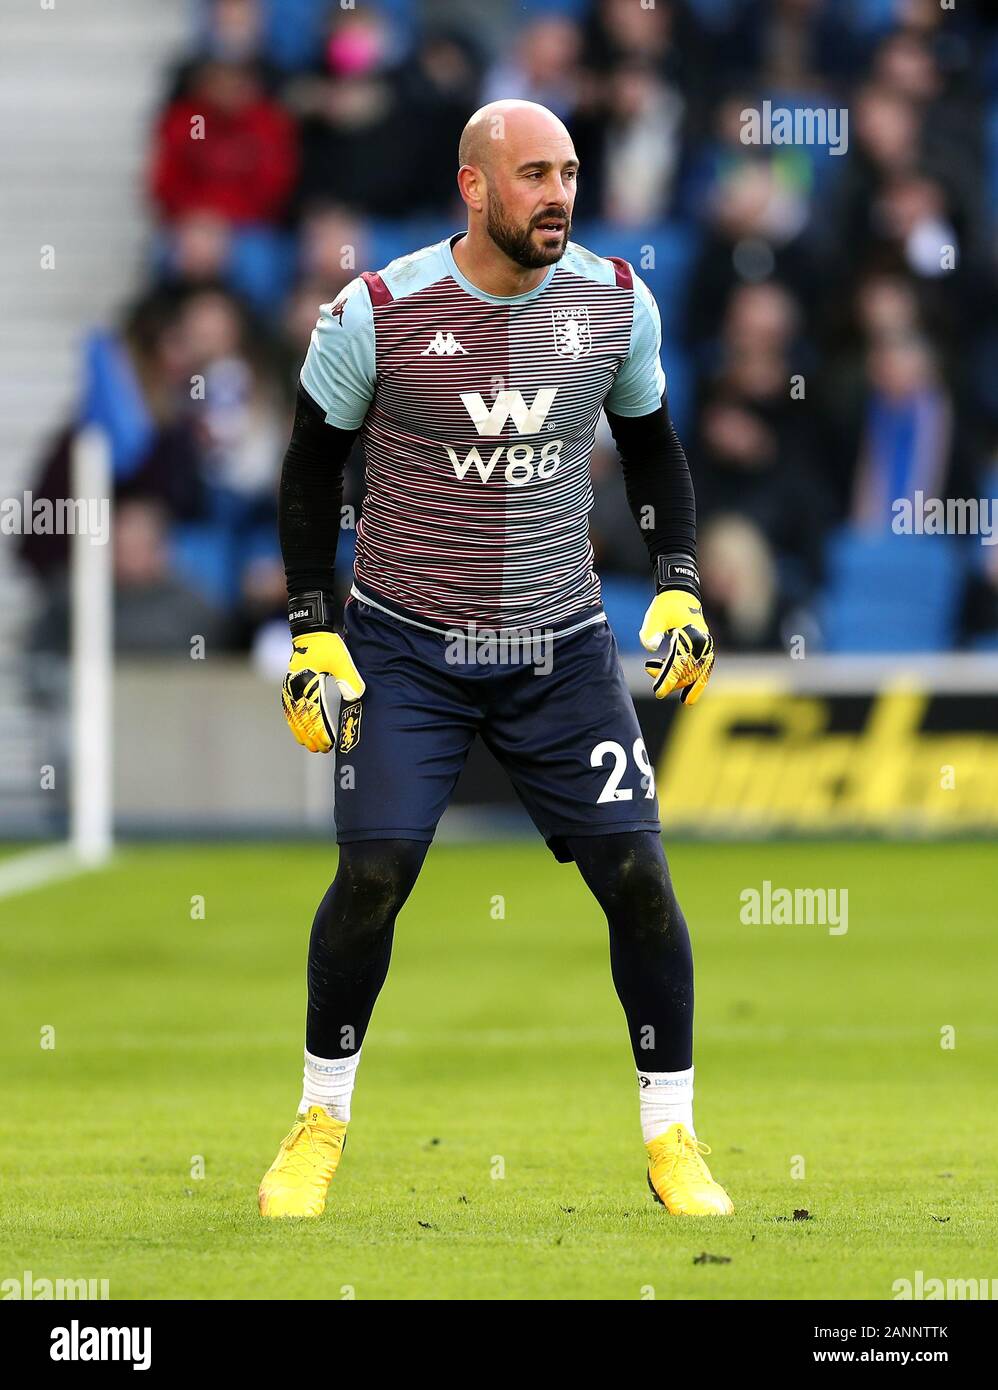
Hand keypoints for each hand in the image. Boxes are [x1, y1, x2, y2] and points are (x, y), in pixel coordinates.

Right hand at [281, 630, 364, 752]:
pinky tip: (298, 734)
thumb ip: (349, 677)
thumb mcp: (342, 659)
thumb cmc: (328, 645)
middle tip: (322, 750)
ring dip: (302, 733)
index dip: (321, 730)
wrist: (309, 632)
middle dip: (312, 736)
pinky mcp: (289, 686)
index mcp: (308, 682)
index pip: (315, 712)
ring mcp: (290, 687)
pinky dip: (293, 723)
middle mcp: (296, 687)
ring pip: (294, 716)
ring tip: (311, 747)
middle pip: (303, 718)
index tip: (329, 743)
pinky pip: (289, 710)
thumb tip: (356, 695)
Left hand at [639, 589, 714, 705]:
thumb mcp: (654, 617)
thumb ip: (650, 633)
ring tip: (662, 682)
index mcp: (690, 635)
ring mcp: (707, 646)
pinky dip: (696, 683)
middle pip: (688, 672)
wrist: (682, 594)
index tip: (658, 692)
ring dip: (681, 682)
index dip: (667, 680)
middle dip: (670, 679)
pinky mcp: (706, 649)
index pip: (678, 663)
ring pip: (697, 674)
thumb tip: (651, 649)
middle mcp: (703, 643)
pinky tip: (687, 695)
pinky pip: (703, 671)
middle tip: (648, 669)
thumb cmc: (665, 606)